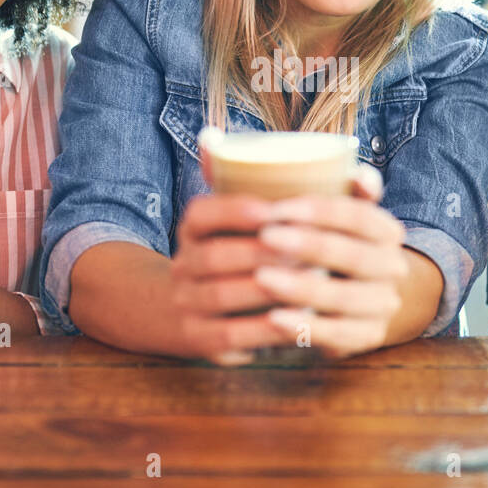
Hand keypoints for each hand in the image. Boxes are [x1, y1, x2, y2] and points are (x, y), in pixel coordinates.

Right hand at [169, 192, 298, 364]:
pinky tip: (297, 320)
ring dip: (267, 289)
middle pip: (213, 257)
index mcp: (191, 230)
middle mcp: (182, 266)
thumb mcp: (234, 224)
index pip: (202, 214)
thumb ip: (252, 191)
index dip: (234, 210)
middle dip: (261, 253)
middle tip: (307, 249)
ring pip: (220, 295)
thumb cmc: (233, 256)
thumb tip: (253, 147)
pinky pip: (229, 335)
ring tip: (308, 283)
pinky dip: (263, 329)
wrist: (179, 311)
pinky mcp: (199, 339)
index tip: (273, 210)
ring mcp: (186, 304)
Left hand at [255, 164, 409, 359]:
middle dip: (309, 245)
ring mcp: (382, 303)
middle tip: (265, 239)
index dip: (319, 210)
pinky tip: (273, 319)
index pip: (358, 213)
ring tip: (262, 279)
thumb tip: (209, 136)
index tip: (276, 208)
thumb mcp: (313, 209)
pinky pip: (340, 336)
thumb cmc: (320, 242)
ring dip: (303, 287)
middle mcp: (391, 265)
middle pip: (353, 254)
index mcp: (384, 228)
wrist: (356, 297)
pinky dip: (307, 327)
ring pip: (345, 297)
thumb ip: (269, 176)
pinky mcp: (367, 337)